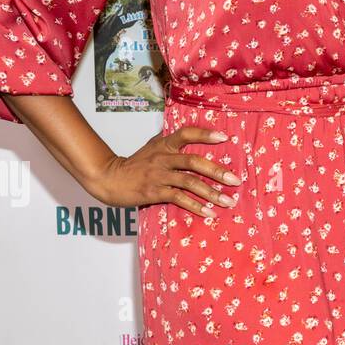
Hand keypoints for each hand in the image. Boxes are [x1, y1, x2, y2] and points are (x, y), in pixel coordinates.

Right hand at [85, 127, 240, 219]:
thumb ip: (169, 140)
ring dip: (211, 193)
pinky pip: (178, 198)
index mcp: (164, 144)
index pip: (186, 133)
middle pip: (194, 162)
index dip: (205, 134)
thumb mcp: (151, 146)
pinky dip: (195, 205)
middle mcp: (163, 158)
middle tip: (235, 181)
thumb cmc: (134, 163)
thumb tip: (188, 133)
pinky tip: (208, 212)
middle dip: (217, 171)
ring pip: (189, 182)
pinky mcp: (154, 192)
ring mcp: (158, 175)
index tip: (224, 138)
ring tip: (228, 201)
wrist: (108, 178)